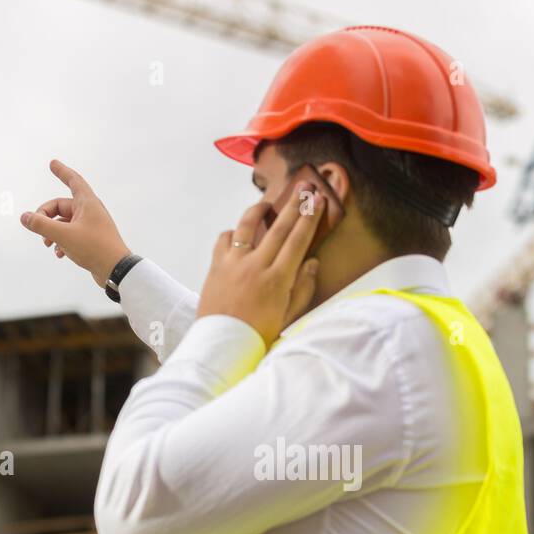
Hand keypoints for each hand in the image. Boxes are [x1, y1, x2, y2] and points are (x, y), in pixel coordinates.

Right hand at [19, 159, 131, 287]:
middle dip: (46, 217)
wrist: (116, 270)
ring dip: (52, 232)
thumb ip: (42, 225)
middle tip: (37, 229)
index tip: (53, 163)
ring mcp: (91, 225)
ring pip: (64, 222)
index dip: (62, 171)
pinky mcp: (91, 239)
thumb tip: (25, 217)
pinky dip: (62, 242)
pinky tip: (59, 254)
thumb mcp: (64, 236)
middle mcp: (90, 211)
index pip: (73, 180)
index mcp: (87, 203)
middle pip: (60, 206)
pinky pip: (71, 235)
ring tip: (47, 245)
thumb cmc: (94, 248)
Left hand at [197, 189, 324, 346]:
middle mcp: (255, 267)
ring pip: (247, 226)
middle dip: (294, 205)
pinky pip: (224, 240)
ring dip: (258, 210)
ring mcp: (233, 264)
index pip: (297, 240)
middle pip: (278, 227)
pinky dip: (233, 234)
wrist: (222, 346)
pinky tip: (239, 235)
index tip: (317, 200)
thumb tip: (312, 262)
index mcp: (277, 280)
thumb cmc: (258, 335)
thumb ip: (302, 288)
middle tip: (304, 187)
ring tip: (267, 204)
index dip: (309, 217)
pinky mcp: (215, 267)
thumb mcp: (288, 316)